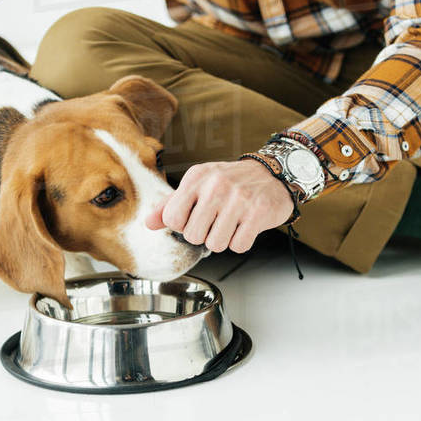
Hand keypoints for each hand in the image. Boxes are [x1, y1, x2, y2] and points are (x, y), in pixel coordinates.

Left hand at [146, 159, 293, 252]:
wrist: (272, 174)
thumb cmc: (231, 182)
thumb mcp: (198, 185)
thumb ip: (171, 204)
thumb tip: (148, 223)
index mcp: (197, 177)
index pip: (172, 218)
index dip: (182, 225)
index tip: (194, 218)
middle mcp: (217, 185)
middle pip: (193, 235)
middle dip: (204, 235)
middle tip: (216, 222)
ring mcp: (239, 198)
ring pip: (215, 244)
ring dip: (223, 240)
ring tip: (231, 224)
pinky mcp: (258, 213)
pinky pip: (238, 246)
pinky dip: (241, 242)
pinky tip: (245, 226)